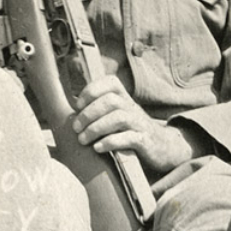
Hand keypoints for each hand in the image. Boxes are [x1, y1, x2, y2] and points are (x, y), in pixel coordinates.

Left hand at [72, 74, 202, 173]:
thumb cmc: (131, 131)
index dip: (92, 90)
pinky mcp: (145, 141)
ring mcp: (140, 124)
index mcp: (125, 98)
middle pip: (110, 101)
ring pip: (118, 118)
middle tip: (76, 128)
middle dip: (89, 114)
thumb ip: (99, 111)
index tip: (77, 105)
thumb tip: (68, 114)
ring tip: (83, 140)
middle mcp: (133, 107)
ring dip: (96, 129)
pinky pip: (128, 138)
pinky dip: (110, 142)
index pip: (110, 82)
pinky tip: (98, 148)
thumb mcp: (118, 116)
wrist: (162, 148)